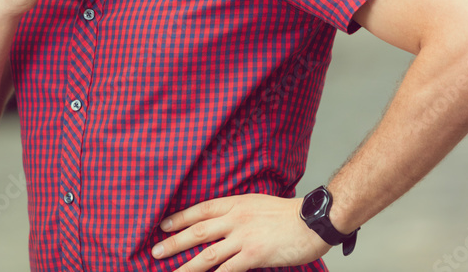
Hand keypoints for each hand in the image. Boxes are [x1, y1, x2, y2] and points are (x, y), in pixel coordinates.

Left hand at [152, 194, 330, 271]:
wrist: (312, 221)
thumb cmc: (289, 214)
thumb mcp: (258, 203)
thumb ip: (239, 212)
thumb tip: (222, 224)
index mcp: (236, 203)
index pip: (201, 209)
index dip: (180, 218)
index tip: (163, 226)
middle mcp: (235, 218)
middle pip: (198, 231)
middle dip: (174, 242)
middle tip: (155, 251)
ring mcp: (243, 237)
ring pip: (207, 254)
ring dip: (186, 265)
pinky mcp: (253, 255)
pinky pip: (227, 270)